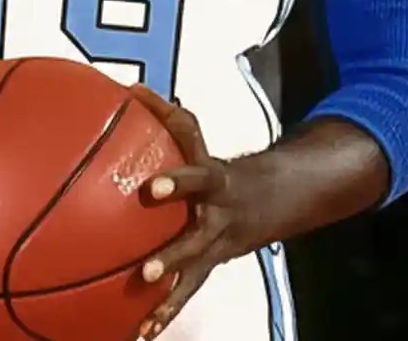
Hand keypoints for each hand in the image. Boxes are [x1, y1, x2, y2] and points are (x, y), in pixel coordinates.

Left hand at [129, 84, 256, 339]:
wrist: (276, 199)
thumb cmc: (220, 167)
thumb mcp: (200, 142)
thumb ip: (168, 117)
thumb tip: (131, 90)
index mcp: (216, 183)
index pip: (198, 177)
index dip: (178, 181)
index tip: (153, 188)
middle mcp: (218, 218)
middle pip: (197, 239)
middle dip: (174, 256)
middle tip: (147, 271)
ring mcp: (216, 247)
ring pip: (193, 276)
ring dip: (169, 298)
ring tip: (145, 319)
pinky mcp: (211, 267)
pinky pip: (187, 293)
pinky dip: (164, 314)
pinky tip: (140, 334)